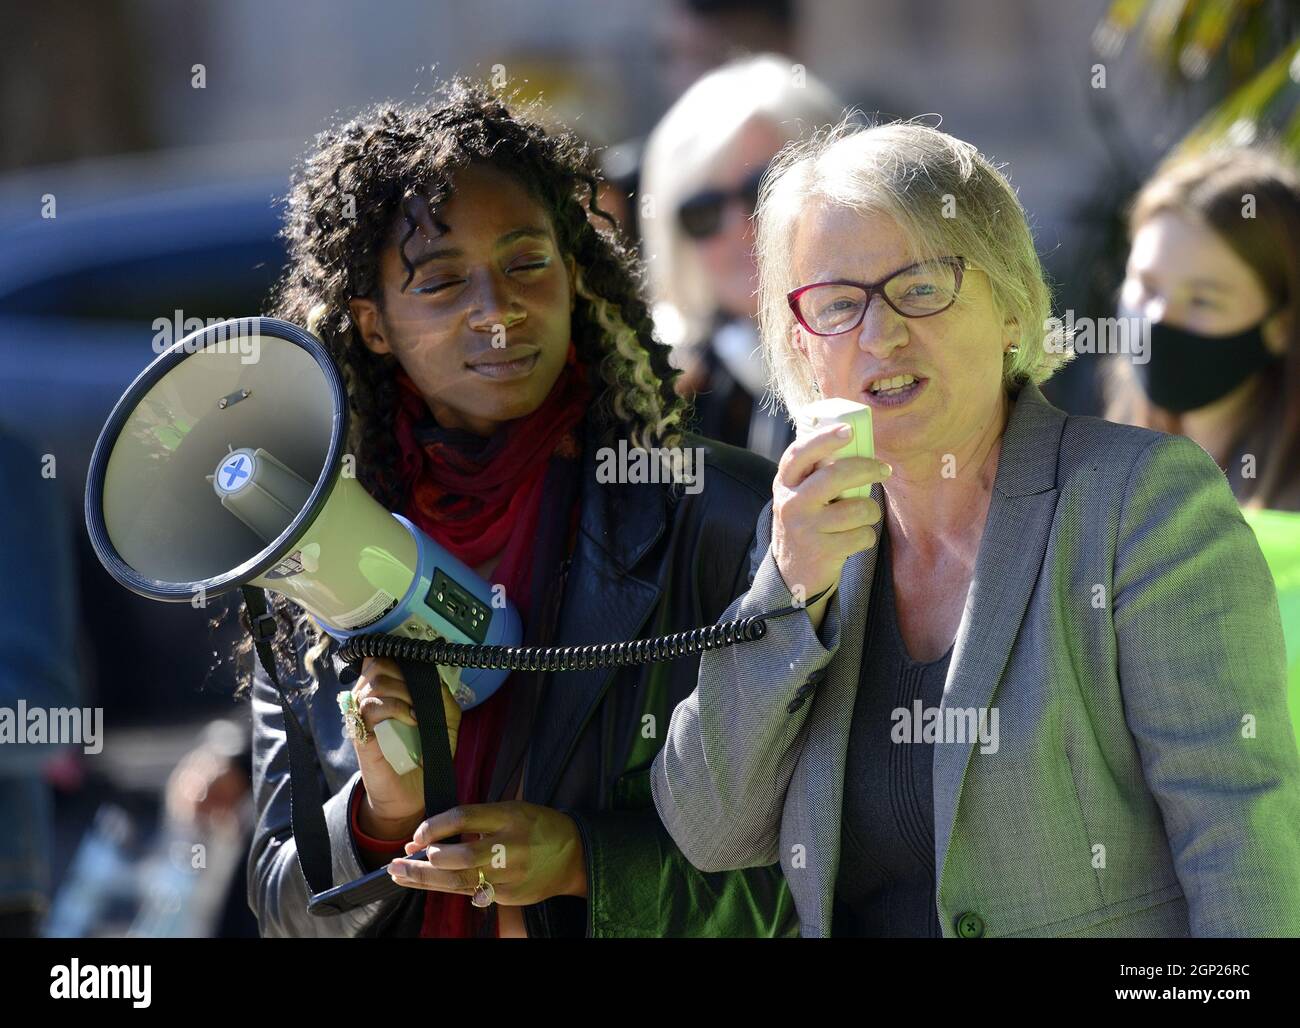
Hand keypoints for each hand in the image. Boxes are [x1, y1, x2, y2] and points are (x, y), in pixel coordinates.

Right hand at [349, 656, 461, 838]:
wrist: (412, 793)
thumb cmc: (424, 754)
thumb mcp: (443, 720)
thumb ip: (440, 695)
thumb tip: (434, 674)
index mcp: (384, 691)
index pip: (382, 657)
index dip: (399, 658)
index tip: (417, 671)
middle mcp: (369, 698)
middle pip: (379, 664)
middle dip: (405, 675)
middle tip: (419, 697)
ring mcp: (362, 716)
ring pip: (375, 682)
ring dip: (403, 692)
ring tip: (417, 712)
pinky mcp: (361, 734)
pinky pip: (370, 706)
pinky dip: (395, 708)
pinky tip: (411, 720)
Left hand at [387, 802, 587, 904]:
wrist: (576, 855)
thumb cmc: (538, 826)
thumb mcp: (512, 809)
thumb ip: (477, 820)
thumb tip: (431, 834)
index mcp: (510, 816)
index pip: (464, 818)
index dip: (434, 826)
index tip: (418, 834)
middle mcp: (511, 846)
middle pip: (460, 856)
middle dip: (426, 860)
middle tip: (404, 858)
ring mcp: (511, 875)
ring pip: (461, 881)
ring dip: (425, 879)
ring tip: (400, 874)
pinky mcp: (511, 895)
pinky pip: (472, 892)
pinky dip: (447, 888)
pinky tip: (428, 884)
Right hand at [772, 421, 888, 628]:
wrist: (792, 573)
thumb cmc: (807, 522)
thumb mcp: (801, 495)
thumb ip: (818, 473)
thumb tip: (856, 442)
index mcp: (785, 483)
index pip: (800, 453)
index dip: (824, 438)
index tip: (849, 430)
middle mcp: (791, 504)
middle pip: (835, 476)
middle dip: (867, 468)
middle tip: (884, 469)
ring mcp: (806, 529)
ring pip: (858, 509)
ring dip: (870, 512)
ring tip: (861, 517)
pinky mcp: (822, 552)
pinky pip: (863, 535)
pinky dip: (865, 537)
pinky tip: (852, 540)